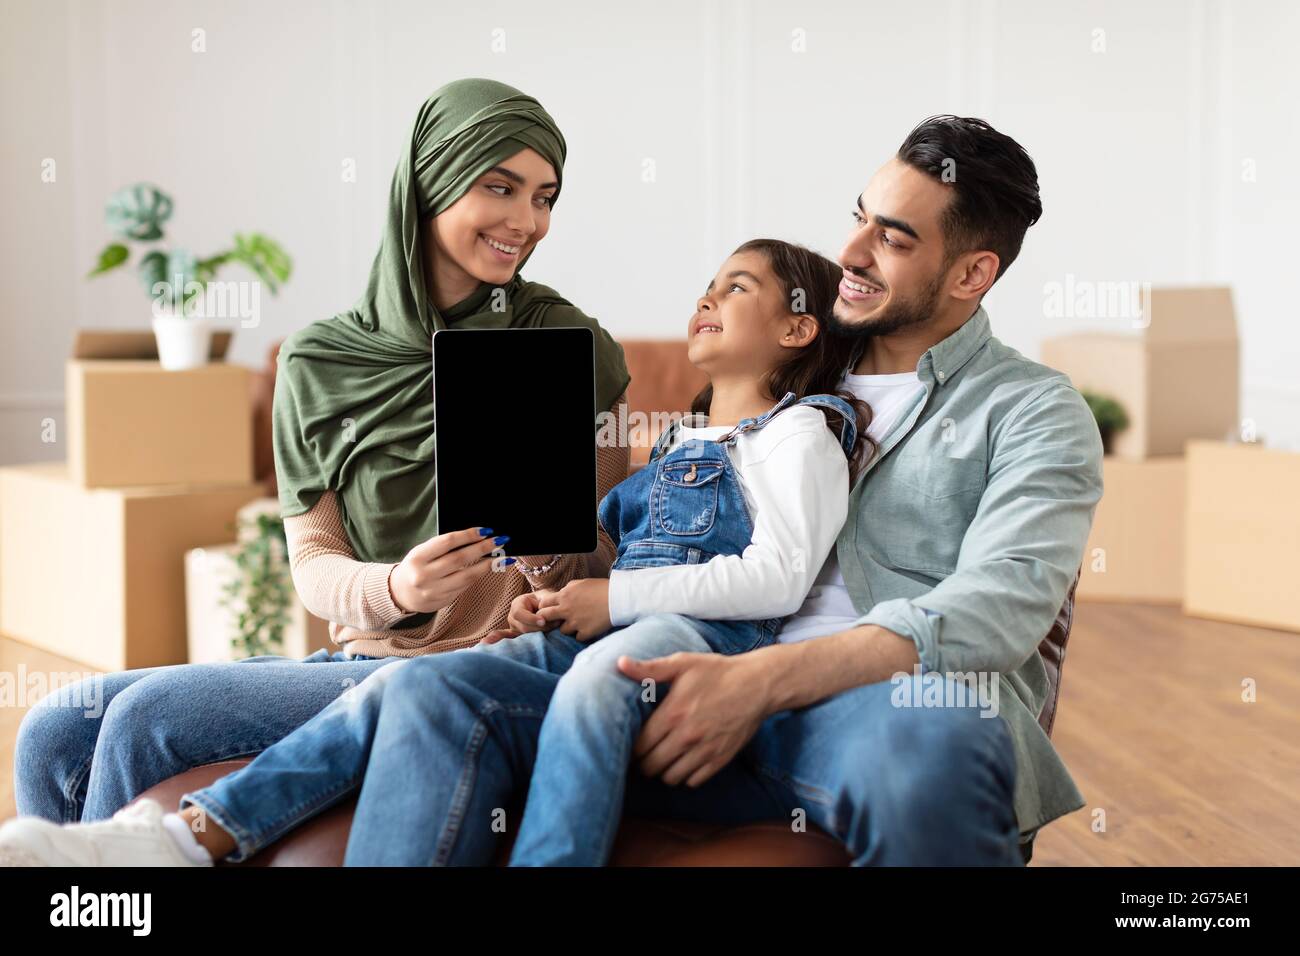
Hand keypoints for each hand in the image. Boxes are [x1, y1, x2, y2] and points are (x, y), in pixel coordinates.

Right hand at [388, 527, 510, 614]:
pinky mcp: (442, 601)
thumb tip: (476, 537)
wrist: (399, 593)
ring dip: (488, 565)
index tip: (487, 530)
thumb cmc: (415, 566)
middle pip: (460, 559)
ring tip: (502, 557)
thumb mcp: (422, 552)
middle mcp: (424, 575)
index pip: (447, 542)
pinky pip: (464, 587)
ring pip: (467, 576)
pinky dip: (478, 576)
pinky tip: (488, 569)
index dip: (469, 535)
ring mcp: (433, 591)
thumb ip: (443, 547)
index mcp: (418, 557)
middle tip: (501, 540)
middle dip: (483, 548)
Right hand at [480, 588, 559, 643]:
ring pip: (522, 635)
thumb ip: (547, 605)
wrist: (552, 607)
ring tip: (552, 627)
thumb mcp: (549, 599)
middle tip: (555, 624)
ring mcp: (513, 627)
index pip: (519, 613)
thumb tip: (545, 615)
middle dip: (539, 628)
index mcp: (518, 603)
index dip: (531, 618)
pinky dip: (496, 640)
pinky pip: (505, 639)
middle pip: (521, 627)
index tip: (544, 621)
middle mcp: (512, 616)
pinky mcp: (516, 636)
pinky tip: (484, 643)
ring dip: (538, 634)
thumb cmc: (550, 602)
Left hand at [535, 578, 612, 642]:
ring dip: (569, 627)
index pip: (543, 604)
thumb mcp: (582, 583)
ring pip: (563, 630)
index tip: (550, 609)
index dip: (545, 607)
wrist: (618, 599)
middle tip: (556, 620)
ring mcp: (575, 622)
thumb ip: (568, 589)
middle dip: (547, 619)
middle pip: (546, 617)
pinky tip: (589, 627)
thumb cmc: (602, 588)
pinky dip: (582, 634)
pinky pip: (578, 637)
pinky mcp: (585, 632)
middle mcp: (566, 610)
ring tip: (579, 623)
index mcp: (564, 596)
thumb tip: (561, 594)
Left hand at [619, 652, 768, 786]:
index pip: (639, 746)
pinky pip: (693, 781)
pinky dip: (685, 776)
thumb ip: (650, 668)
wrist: (757, 684)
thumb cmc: (717, 671)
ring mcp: (705, 751)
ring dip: (663, 771)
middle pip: (651, 766)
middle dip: (644, 762)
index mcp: (673, 714)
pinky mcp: (720, 759)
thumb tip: (620, 663)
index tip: (633, 743)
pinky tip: (684, 761)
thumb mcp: (683, 664)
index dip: (632, 748)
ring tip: (663, 758)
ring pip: (670, 778)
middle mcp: (687, 737)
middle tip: (645, 753)